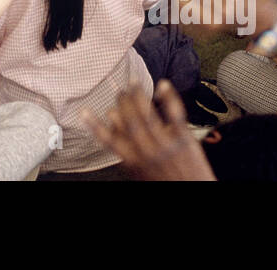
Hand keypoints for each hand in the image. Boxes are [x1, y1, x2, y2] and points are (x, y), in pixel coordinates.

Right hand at [84, 81, 215, 180]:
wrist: (193, 195)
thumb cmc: (165, 183)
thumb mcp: (140, 175)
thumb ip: (127, 153)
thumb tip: (114, 128)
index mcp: (133, 162)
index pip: (108, 140)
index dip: (94, 125)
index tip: (83, 111)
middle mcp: (146, 152)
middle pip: (128, 120)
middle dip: (122, 102)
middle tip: (120, 90)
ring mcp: (165, 145)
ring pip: (147, 114)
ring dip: (138, 95)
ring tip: (133, 82)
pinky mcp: (184, 140)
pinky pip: (174, 114)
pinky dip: (168, 97)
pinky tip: (163, 85)